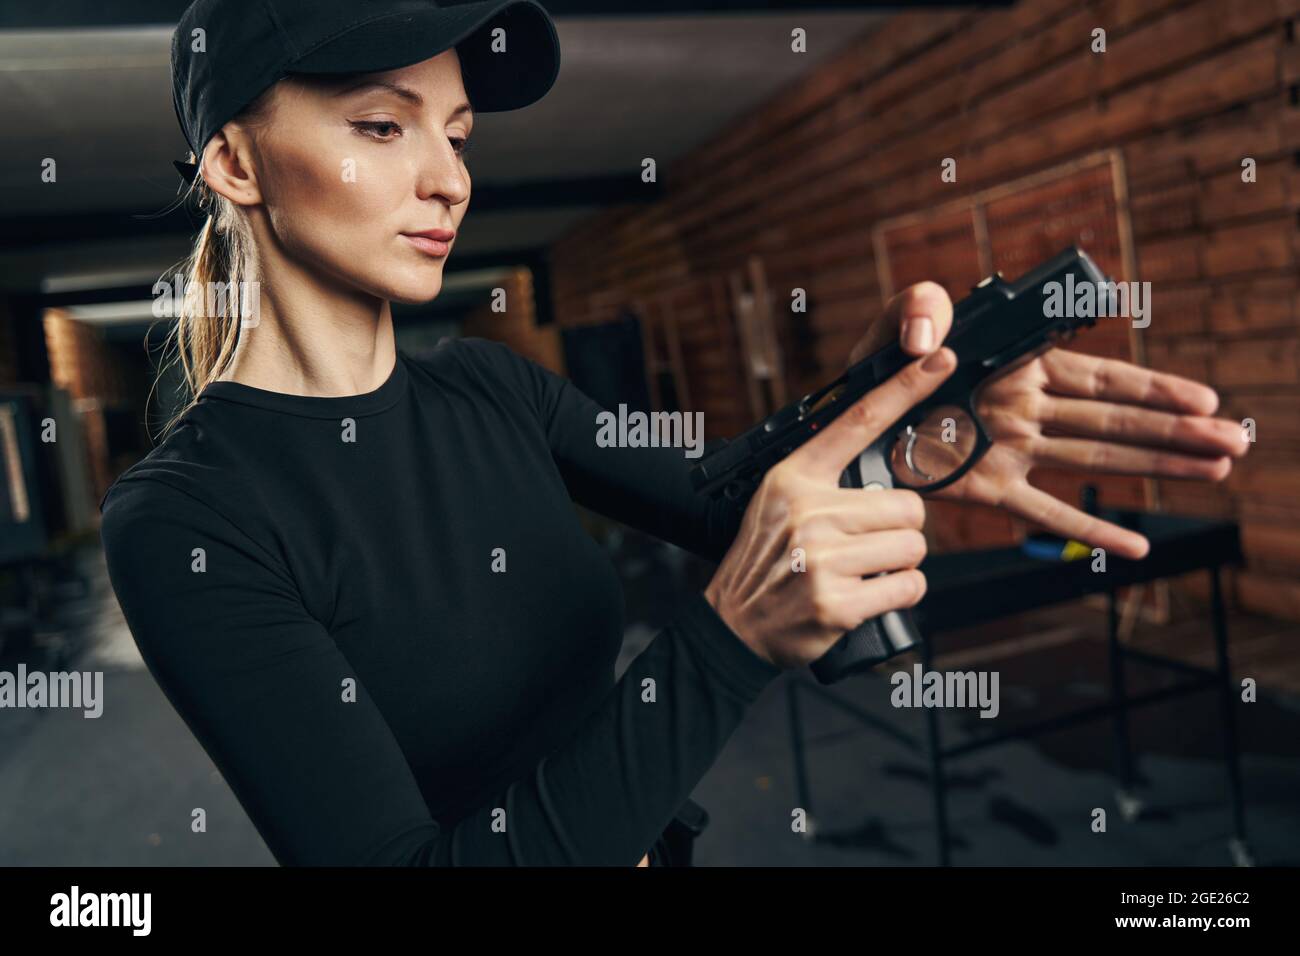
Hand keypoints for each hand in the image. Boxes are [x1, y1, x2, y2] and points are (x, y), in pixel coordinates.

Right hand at [704, 348, 957, 667]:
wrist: (734, 623)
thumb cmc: (767, 560)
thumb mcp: (780, 501)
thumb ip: (827, 480)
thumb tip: (888, 467)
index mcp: (795, 478)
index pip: (858, 421)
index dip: (904, 387)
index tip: (939, 359)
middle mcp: (808, 512)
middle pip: (908, 506)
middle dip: (900, 531)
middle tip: (865, 547)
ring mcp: (822, 559)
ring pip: (913, 548)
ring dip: (899, 565)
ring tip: (861, 572)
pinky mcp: (838, 603)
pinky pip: (908, 587)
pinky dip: (898, 595)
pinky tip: (865, 597)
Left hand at [847, 282, 1250, 559]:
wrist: (849, 421)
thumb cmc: (880, 365)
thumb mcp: (900, 321)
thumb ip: (921, 305)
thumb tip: (937, 332)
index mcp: (1020, 364)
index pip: (1099, 376)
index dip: (1153, 386)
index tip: (1201, 399)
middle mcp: (1027, 408)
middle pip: (1116, 419)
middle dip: (1177, 431)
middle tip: (1234, 442)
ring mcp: (1013, 451)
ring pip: (1097, 458)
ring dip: (1157, 466)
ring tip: (1215, 470)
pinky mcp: (987, 489)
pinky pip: (1045, 511)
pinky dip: (1089, 529)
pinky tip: (1132, 547)